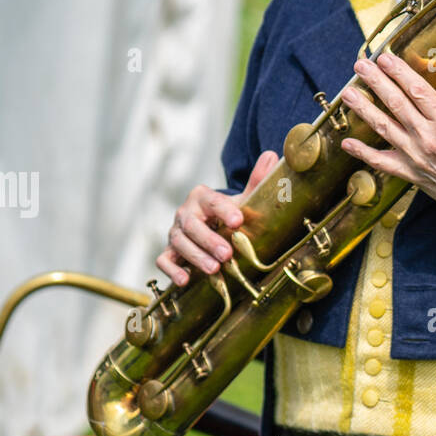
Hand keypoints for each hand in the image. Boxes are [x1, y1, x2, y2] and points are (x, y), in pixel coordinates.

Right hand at [156, 150, 279, 285]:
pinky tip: (185, 280)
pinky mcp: (169, 252)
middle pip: (192, 225)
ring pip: (179, 242)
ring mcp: (175, 233)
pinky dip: (172, 270)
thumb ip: (257, 181)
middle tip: (227, 254)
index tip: (238, 221)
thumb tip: (272, 155)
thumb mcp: (243, 199)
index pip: (212, 201)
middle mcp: (185, 213)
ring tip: (214, 269)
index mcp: (202, 197)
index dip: (224, 211)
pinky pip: (163, 260)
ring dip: (196, 256)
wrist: (212, 227)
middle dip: (209, 240)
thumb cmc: (229, 214)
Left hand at [340, 51, 435, 222]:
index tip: (386, 57)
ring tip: (348, 92)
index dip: (399, 72)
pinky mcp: (410, 175)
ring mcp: (416, 157)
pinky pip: (381, 163)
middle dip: (376, 82)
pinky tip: (346, 143)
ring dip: (363, 109)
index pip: (418, 91)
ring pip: (384, 128)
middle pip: (396, 104)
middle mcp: (429, 138)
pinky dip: (362, 154)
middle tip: (360, 65)